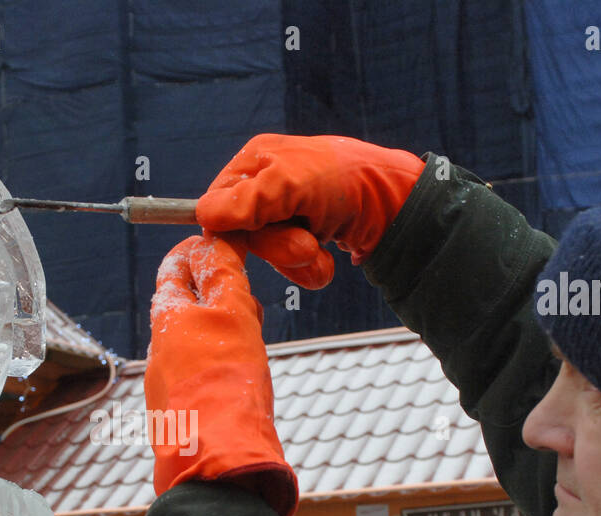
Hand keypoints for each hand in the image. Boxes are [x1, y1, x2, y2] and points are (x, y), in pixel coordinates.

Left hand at [145, 233, 296, 515]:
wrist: (220, 466)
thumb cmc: (225, 390)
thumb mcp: (232, 315)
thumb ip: (222, 276)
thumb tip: (213, 243)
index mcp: (167, 322)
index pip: (173, 270)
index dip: (195, 251)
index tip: (216, 242)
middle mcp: (160, 353)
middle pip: (183, 307)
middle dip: (212, 291)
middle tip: (240, 285)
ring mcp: (169, 386)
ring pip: (194, 343)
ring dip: (221, 329)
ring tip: (250, 330)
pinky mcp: (185, 415)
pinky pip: (201, 376)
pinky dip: (222, 363)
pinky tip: (244, 376)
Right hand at [195, 133, 424, 288]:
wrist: (397, 204)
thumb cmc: (344, 182)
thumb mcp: (289, 186)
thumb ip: (245, 202)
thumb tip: (203, 216)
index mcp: (256, 161)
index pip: (216, 204)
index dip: (231, 230)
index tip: (250, 241)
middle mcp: (268, 184)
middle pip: (244, 234)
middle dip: (275, 248)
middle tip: (304, 244)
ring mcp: (289, 211)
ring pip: (269, 254)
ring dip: (294, 262)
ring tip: (319, 250)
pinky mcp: (308, 233)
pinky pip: (292, 263)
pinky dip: (309, 268)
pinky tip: (327, 259)